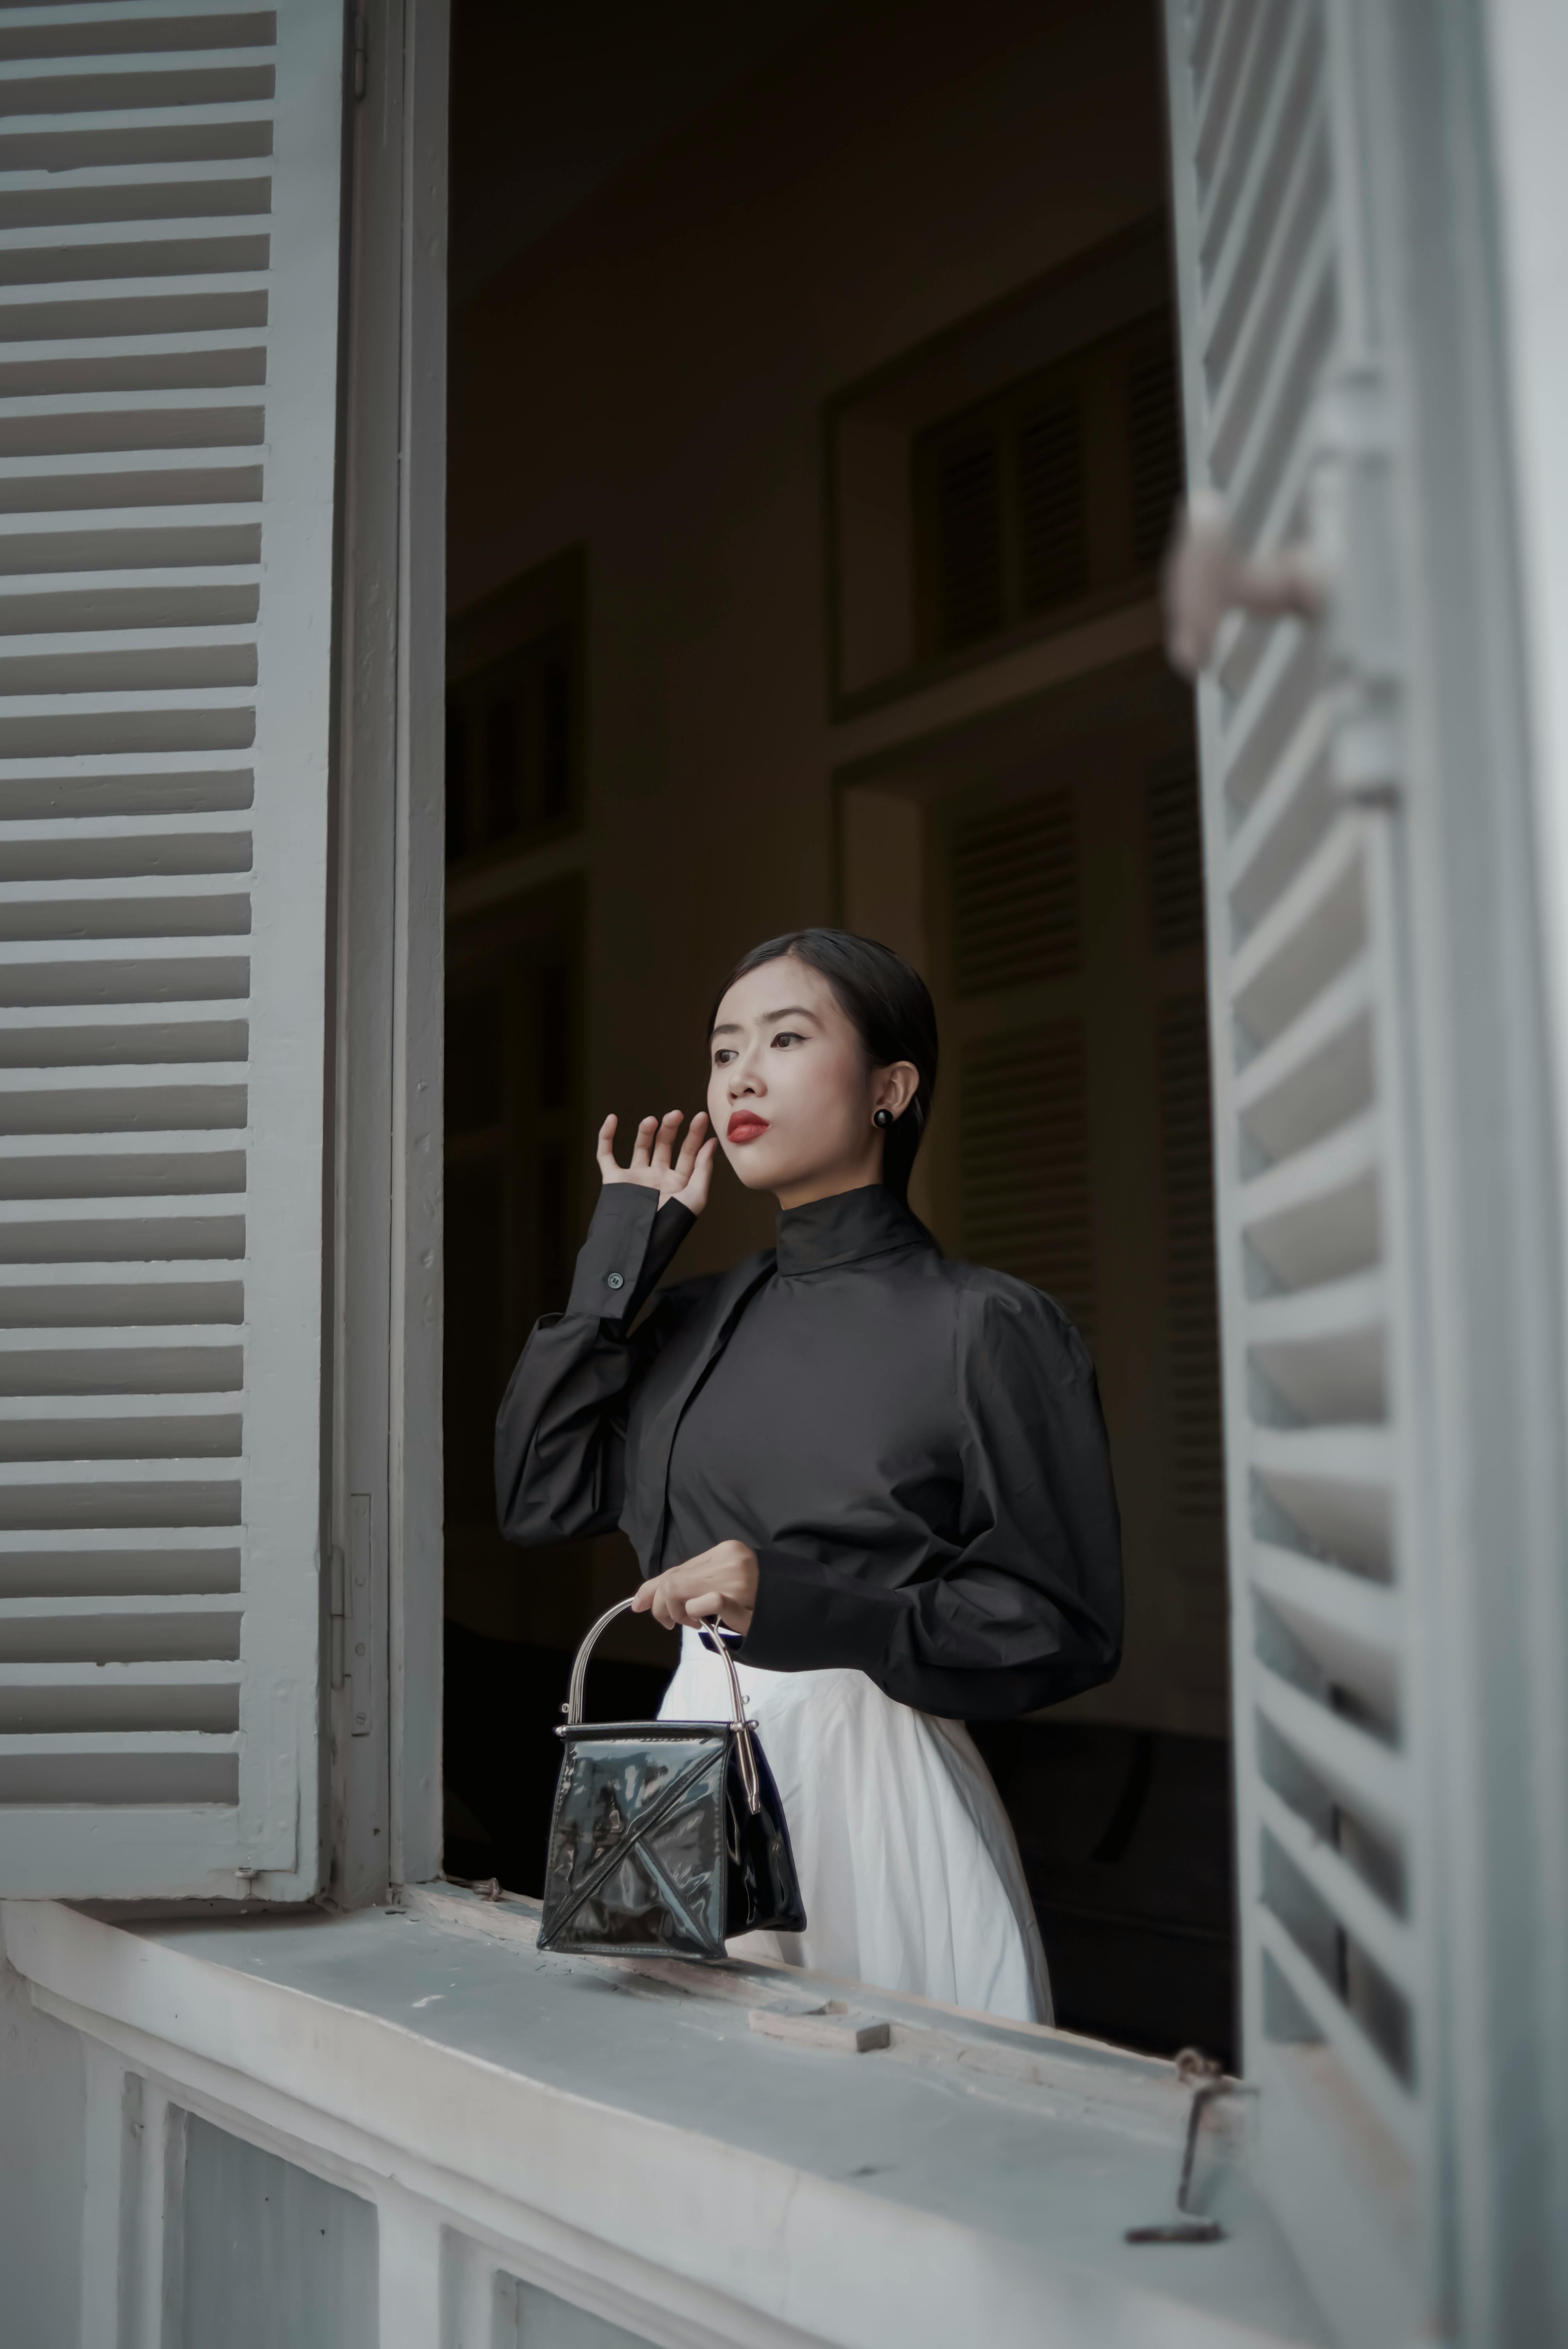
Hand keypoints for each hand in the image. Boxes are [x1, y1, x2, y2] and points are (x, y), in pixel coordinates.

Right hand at [596, 1109, 715, 1213]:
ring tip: (652, 1120)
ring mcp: (636, 1178)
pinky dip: (606, 1137)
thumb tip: (712, 1143)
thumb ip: (703, 1170)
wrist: (640, 1242)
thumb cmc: (671, 1224)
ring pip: (641, 1147)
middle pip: (665, 1145)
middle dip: (671, 1128)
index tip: (701, 1117)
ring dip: (646, 1131)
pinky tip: (612, 1119)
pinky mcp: (615, 1181)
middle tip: (676, 1114)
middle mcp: (657, 1177)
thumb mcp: (695, 1197)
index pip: (689, 1153)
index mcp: (678, 1182)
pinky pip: (606, 1155)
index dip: (695, 1135)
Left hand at [630, 1540, 758, 1634]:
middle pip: (672, 1579)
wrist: (799, 1610)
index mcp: (725, 1551)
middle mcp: (728, 1559)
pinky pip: (701, 1603)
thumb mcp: (728, 1584)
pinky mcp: (739, 1601)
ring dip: (676, 1612)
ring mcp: (735, 1579)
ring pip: (677, 1588)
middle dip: (662, 1606)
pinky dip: (693, 1612)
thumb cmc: (761, 1601)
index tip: (638, 1604)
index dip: (652, 1587)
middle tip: (675, 1623)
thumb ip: (695, 1583)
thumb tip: (647, 1596)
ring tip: (695, 1622)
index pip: (678, 1567)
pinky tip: (702, 1621)